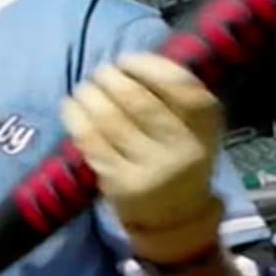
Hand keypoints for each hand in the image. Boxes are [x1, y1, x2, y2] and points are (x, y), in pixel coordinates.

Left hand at [62, 53, 224, 264]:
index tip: (127, 59)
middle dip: (113, 79)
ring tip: (85, 87)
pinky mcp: (121, 184)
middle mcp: (182, 149)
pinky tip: (71, 106)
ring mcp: (151, 170)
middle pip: (139, 102)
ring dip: (91, 96)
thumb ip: (171, 97)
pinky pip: (92, 142)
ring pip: (111, 121)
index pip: (181, 88)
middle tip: (101, 72)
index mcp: (205, 128)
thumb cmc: (177, 156)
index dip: (149, 67)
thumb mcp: (191, 128)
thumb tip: (129, 60)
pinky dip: (77, 118)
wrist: (174, 216)